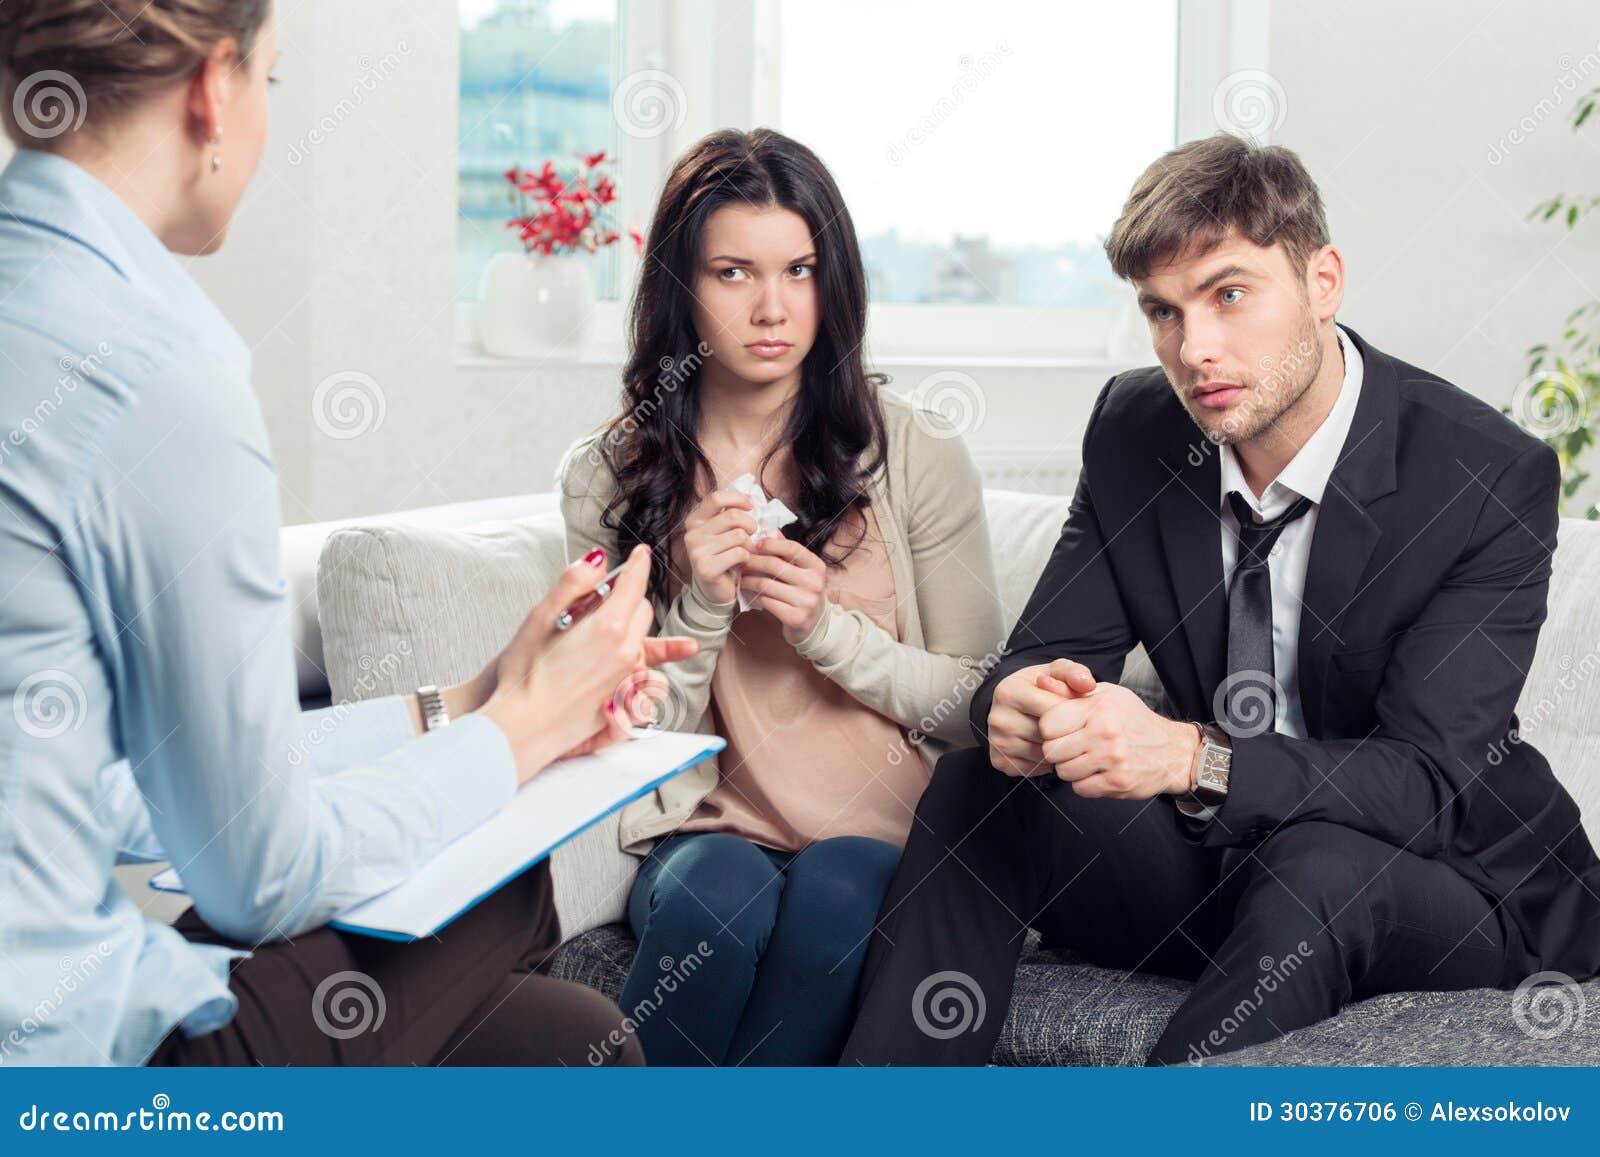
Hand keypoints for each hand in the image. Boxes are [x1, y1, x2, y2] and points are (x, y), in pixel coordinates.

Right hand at [479, 545, 696, 782]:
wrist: (522, 726)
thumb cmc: (523, 675)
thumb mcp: (539, 617)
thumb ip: (573, 583)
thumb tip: (597, 561)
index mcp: (608, 627)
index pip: (635, 584)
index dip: (638, 564)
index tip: (641, 554)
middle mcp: (627, 651)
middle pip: (642, 611)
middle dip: (626, 601)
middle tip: (596, 603)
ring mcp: (629, 677)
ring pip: (642, 641)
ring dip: (627, 632)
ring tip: (596, 638)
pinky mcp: (626, 699)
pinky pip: (641, 671)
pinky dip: (631, 662)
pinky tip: (612, 665)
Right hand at [683, 488, 756, 604]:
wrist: (715, 589)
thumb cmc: (723, 556)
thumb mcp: (723, 532)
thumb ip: (731, 514)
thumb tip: (752, 499)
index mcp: (695, 520)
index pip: (717, 498)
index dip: (738, 499)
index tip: (751, 506)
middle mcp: (692, 534)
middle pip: (732, 516)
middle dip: (750, 524)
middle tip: (753, 534)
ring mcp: (697, 551)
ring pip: (739, 535)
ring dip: (749, 545)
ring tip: (744, 552)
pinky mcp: (706, 568)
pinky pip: (739, 553)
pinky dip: (746, 558)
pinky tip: (740, 564)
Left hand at [737, 530, 828, 642]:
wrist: (814, 625)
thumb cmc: (804, 593)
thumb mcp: (802, 571)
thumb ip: (788, 552)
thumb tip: (772, 532)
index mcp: (816, 567)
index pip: (792, 548)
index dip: (771, 544)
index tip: (756, 544)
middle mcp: (815, 583)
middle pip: (775, 565)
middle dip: (753, 562)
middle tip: (741, 561)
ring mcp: (807, 601)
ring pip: (767, 585)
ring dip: (749, 580)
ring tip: (741, 577)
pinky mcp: (796, 618)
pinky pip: (768, 602)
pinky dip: (755, 596)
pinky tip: (748, 592)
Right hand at [986, 659, 1097, 775]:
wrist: (1010, 702)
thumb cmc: (1036, 686)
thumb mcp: (1054, 671)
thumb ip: (1074, 672)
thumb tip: (1088, 685)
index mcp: (1009, 692)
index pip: (1052, 710)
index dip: (1071, 711)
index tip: (1076, 708)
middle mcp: (999, 718)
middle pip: (1047, 735)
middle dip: (1065, 731)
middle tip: (1071, 724)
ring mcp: (997, 742)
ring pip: (1043, 754)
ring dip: (1057, 748)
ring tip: (1058, 734)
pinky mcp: (1000, 761)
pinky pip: (1035, 768)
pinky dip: (1045, 761)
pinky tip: (1045, 745)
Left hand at [1038, 681, 1199, 798]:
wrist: (1172, 751)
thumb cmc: (1133, 720)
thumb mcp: (1105, 695)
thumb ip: (1070, 690)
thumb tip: (1039, 682)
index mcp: (1099, 707)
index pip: (1047, 724)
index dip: (1050, 729)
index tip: (1062, 730)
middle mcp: (1105, 732)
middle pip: (1051, 750)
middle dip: (1058, 750)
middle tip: (1073, 747)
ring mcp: (1112, 759)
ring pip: (1063, 771)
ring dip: (1071, 768)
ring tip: (1087, 758)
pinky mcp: (1117, 782)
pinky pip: (1080, 788)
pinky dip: (1084, 783)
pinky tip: (1098, 771)